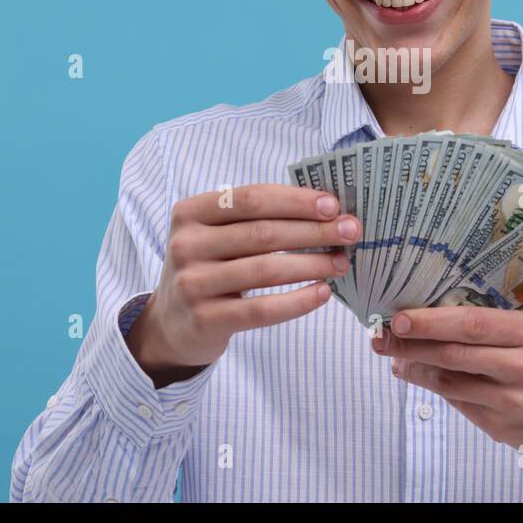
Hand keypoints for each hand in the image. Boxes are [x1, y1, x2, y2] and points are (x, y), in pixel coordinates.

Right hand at [126, 183, 359, 386]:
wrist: (171, 324)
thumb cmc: (210, 267)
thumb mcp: (217, 235)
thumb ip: (258, 219)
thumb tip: (326, 210)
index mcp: (191, 212)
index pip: (252, 198)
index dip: (296, 200)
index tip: (333, 205)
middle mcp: (186, 244)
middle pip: (264, 233)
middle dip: (314, 231)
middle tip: (350, 232)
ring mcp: (192, 283)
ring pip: (266, 270)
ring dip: (312, 264)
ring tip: (341, 263)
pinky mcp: (205, 319)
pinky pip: (261, 310)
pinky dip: (298, 301)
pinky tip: (322, 293)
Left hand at [371, 306, 522, 451]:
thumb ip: (485, 323)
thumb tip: (426, 315)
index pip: (473, 324)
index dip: (432, 322)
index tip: (400, 318)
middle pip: (456, 354)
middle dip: (413, 345)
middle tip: (383, 337)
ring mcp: (513, 401)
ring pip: (450, 382)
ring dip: (415, 368)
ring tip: (393, 355)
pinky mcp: (500, 425)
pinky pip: (456, 402)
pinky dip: (431, 386)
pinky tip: (415, 374)